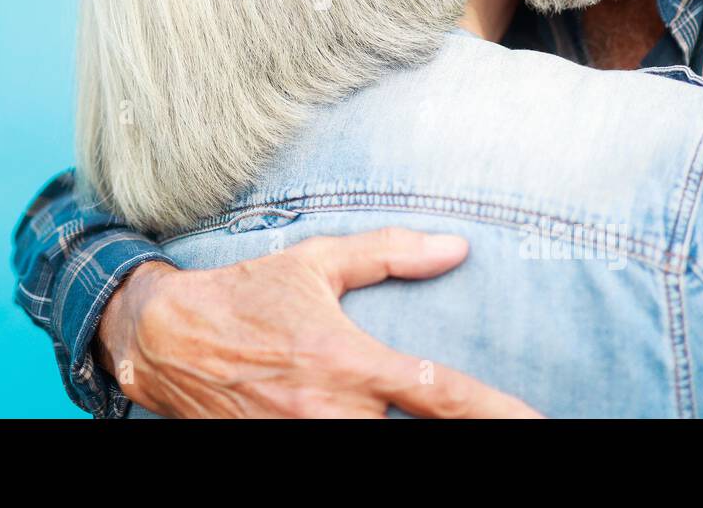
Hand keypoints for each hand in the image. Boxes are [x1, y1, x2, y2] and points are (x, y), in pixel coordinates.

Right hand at [94, 228, 542, 417]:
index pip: (440, 393)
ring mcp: (304, 439)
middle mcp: (332, 409)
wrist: (166, 339)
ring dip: (401, 432)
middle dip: (456, 428)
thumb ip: (388, 253)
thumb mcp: (314, 263)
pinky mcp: (280, 453)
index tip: (536, 419)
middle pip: (415, 436)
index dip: (495, 411)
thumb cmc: (246, 295)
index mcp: (347, 359)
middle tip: (493, 420)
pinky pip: (336, 453)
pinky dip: (363, 436)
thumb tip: (455, 247)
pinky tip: (369, 420)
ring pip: (380, 447)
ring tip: (429, 418)